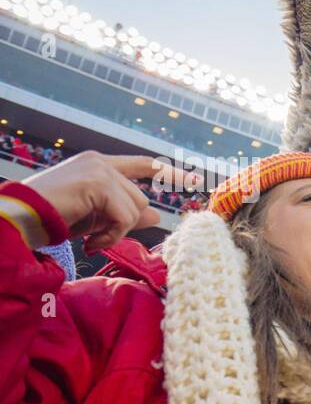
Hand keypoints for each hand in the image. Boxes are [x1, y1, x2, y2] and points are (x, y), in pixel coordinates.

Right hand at [25, 152, 195, 251]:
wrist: (19, 219)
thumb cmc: (51, 219)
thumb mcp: (94, 217)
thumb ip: (125, 212)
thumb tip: (156, 214)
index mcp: (98, 164)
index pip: (143, 164)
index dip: (170, 172)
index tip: (196, 179)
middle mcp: (100, 162)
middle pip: (140, 199)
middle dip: (124, 224)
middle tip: (96, 237)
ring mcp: (99, 170)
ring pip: (134, 209)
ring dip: (115, 231)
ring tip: (90, 238)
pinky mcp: (98, 183)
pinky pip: (124, 216)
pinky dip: (111, 235)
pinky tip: (90, 241)